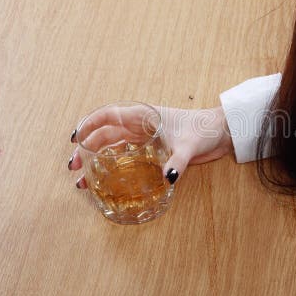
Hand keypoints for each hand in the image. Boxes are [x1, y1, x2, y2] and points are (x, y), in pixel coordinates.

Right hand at [68, 105, 232, 187]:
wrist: (222, 132)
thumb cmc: (205, 130)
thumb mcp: (190, 145)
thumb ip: (178, 161)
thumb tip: (167, 178)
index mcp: (144, 115)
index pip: (108, 116)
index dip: (88, 124)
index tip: (74, 138)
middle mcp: (141, 124)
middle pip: (105, 134)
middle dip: (87, 148)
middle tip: (73, 167)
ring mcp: (146, 137)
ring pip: (113, 147)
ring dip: (97, 160)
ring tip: (84, 179)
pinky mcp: (153, 149)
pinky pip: (127, 156)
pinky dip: (114, 165)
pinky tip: (106, 179)